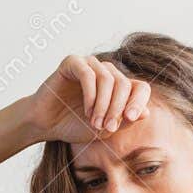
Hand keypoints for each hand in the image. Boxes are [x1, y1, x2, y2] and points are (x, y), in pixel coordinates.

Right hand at [23, 55, 151, 143]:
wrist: (46, 125)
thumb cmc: (74, 126)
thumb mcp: (104, 130)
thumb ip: (124, 121)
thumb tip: (146, 113)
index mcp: (118, 86)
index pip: (140, 87)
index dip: (139, 102)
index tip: (130, 118)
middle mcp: (107, 71)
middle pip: (124, 84)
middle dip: (117, 109)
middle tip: (106, 128)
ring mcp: (90, 64)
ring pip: (108, 79)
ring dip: (103, 105)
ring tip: (94, 122)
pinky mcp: (72, 62)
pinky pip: (88, 74)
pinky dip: (91, 95)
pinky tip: (87, 110)